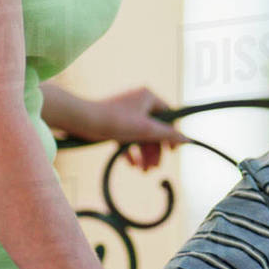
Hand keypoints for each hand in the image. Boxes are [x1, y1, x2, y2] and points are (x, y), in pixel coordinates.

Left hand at [73, 87, 187, 170]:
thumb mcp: (145, 130)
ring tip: (142, 171)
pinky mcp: (113, 121)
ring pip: (140, 135)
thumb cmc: (113, 121)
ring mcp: (125, 111)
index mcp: (148, 97)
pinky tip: (130, 164)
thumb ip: (168, 135)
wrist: (81, 120)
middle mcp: (138, 101)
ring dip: (143, 153)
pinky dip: (130, 150)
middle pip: (154, 128)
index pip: (169, 116)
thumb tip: (187, 139)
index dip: (172, 134)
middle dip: (155, 150)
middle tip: (154, 168)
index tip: (173, 152)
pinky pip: (128, 136)